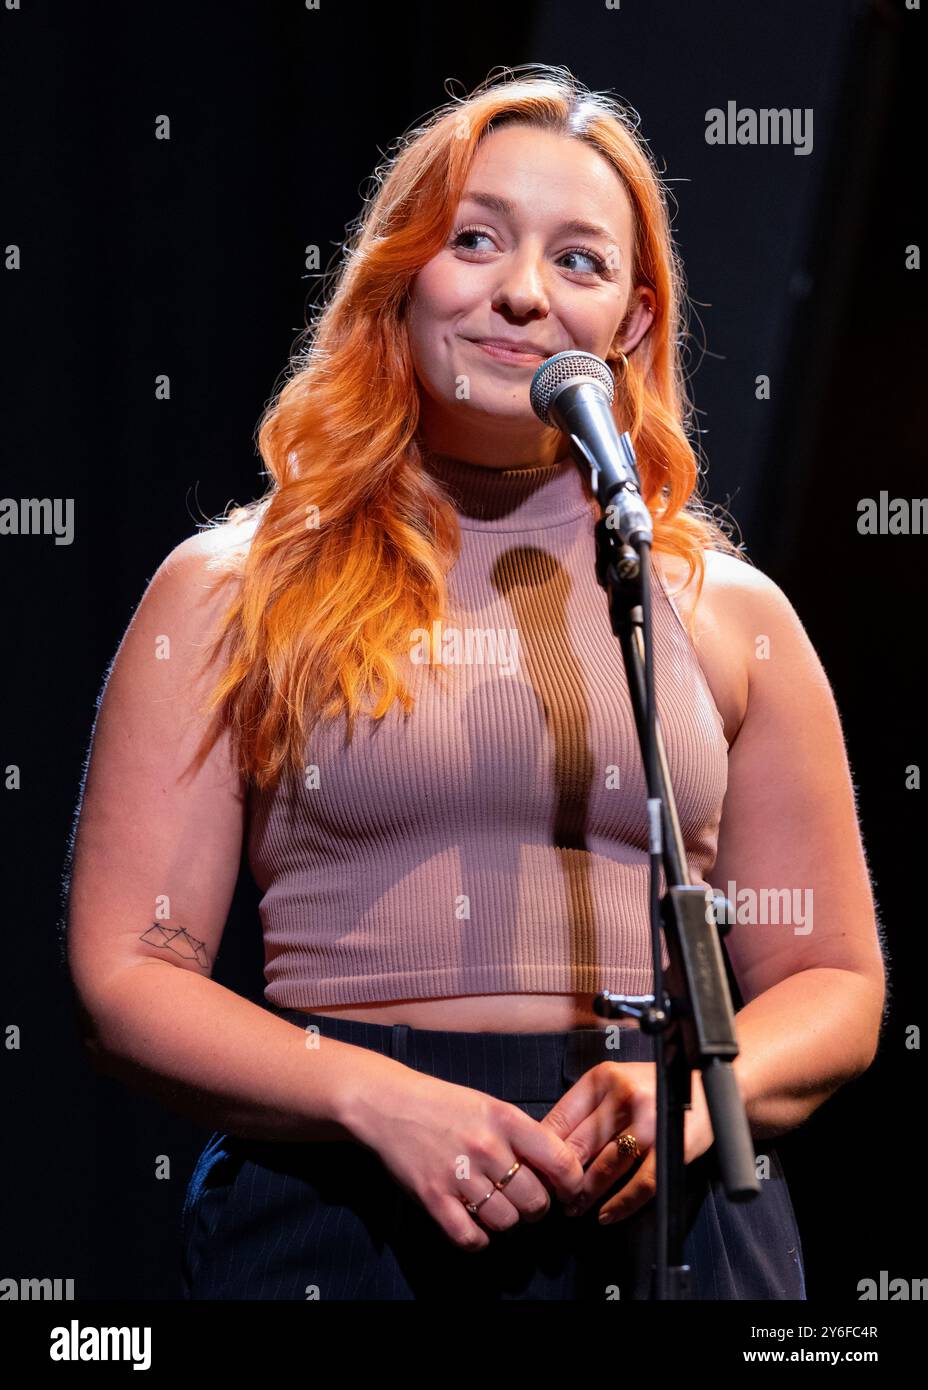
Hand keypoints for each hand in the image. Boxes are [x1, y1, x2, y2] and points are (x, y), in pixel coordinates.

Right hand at [347, 1065, 585, 1250]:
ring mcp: (458, 1174)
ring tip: (496, 1207)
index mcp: (505, 1119)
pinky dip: (477, 1239)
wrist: (388, 1104)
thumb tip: (558, 1170)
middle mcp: (486, 1147)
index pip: (561, 1162)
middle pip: (535, 1201)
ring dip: (506, 1222)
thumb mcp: (489, 1105)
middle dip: (535, 1207)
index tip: (568, 1190)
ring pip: (506, 1222)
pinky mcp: (433, 1198)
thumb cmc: (444, 1105)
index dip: (572, 1183)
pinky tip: (474, 1224)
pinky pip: (470, 1238)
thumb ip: (522, 1135)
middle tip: (524, 1200)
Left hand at [538, 1061, 714, 1222]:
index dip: (543, 1151)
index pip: (560, 1118)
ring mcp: (648, 1121)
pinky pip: (640, 1184)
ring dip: (585, 1194)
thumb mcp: (616, 1084)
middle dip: (561, 1177)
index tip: (535, 1171)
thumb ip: (587, 1109)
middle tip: (551, 1195)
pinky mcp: (670, 1146)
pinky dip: (620, 1204)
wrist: (707, 1088)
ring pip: (605, 1167)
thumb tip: (548, 1146)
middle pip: (579, 1145)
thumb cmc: (654, 1088)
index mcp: (604, 1077)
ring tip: (574, 1207)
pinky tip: (606, 1214)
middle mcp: (624, 1095)